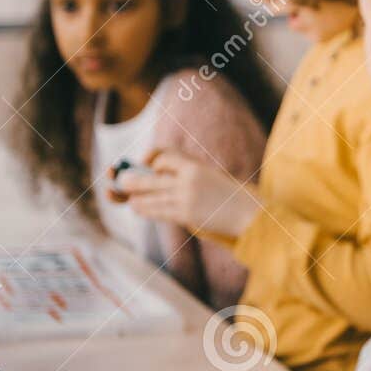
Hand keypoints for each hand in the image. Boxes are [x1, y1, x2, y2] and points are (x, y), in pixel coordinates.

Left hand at [110, 149, 260, 238]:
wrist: (249, 213)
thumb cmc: (230, 197)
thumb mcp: (211, 178)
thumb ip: (188, 174)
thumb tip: (162, 174)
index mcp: (196, 166)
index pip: (165, 156)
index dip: (152, 158)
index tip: (146, 161)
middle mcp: (189, 178)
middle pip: (151, 176)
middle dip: (132, 179)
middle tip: (120, 180)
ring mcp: (187, 196)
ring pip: (150, 196)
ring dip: (135, 198)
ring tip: (129, 199)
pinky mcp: (186, 213)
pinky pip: (158, 210)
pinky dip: (145, 209)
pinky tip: (138, 208)